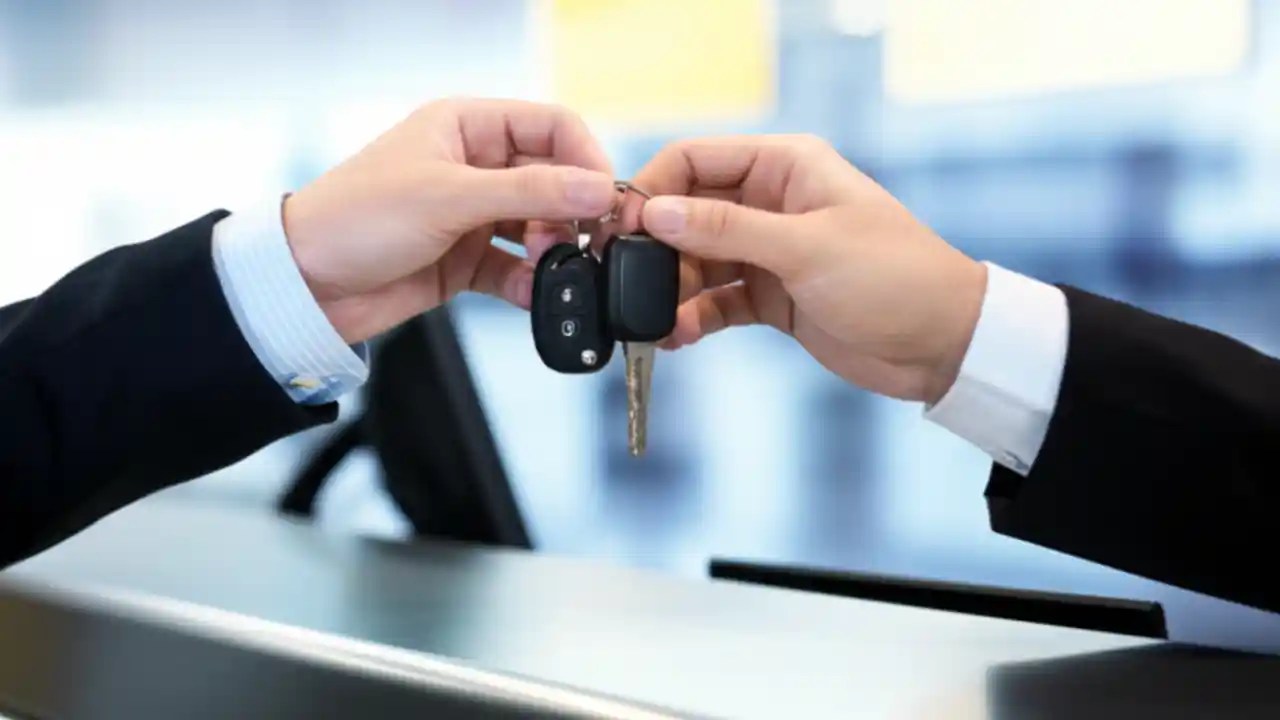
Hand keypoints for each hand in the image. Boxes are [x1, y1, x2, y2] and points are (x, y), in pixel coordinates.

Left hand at [282, 98, 616, 343]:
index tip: (605, 197)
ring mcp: (471, 216)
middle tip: (592, 242)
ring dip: (556, 250)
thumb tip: (597, 189)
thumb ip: (530, 193)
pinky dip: (532, 282)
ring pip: (540, 227)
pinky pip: (517, 269)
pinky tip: (536, 293)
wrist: (305, 287)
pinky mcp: (465, 261)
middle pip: (553, 180)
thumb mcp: (450, 197)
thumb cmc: (355, 219)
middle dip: (575, 211)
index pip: (551, 127)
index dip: (585, 157)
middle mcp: (474, 167)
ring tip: (559, 268)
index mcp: (466, 126)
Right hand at [630, 135, 986, 403]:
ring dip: (671, 290)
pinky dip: (693, 317)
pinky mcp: (771, 297)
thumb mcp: (807, 248)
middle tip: (628, 281)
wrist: (943, 345)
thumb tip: (656, 213)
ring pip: (696, 261)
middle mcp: (772, 203)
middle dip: (656, 247)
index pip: (697, 160)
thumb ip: (728, 230)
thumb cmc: (895, 278)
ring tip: (655, 320)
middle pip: (688, 213)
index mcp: (785, 167)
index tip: (623, 227)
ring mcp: (769, 251)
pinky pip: (715, 300)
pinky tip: (677, 336)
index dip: (654, 189)